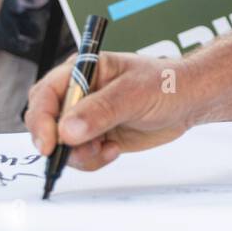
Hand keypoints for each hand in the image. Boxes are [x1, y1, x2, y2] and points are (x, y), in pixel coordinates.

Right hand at [25, 52, 193, 171]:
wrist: (189, 101)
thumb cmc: (166, 84)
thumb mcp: (135, 93)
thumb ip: (101, 110)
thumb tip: (67, 130)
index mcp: (82, 70)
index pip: (45, 94)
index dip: (41, 119)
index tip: (50, 143)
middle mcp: (78, 94)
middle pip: (45, 121)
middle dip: (58, 142)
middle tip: (83, 150)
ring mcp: (85, 117)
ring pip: (61, 144)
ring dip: (80, 154)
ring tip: (108, 147)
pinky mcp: (95, 136)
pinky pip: (79, 156)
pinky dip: (92, 159)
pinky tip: (114, 150)